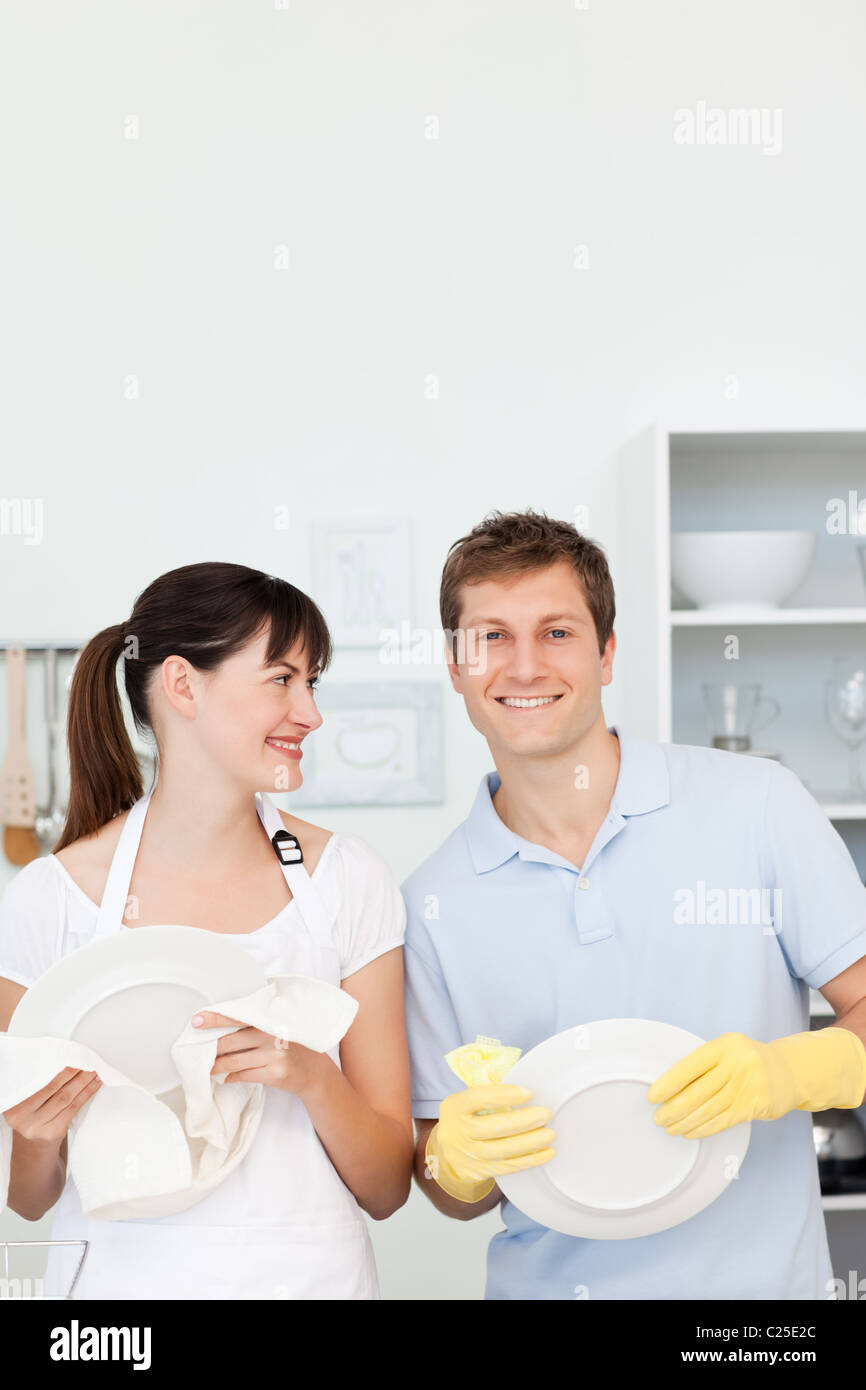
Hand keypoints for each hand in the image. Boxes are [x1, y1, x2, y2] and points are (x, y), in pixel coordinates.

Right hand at [3, 1067, 102, 1146]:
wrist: (33, 1145)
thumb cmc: (32, 1114)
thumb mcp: (27, 1100)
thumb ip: (37, 1085)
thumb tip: (62, 1059)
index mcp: (13, 1103)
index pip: (37, 1082)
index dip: (55, 1068)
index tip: (70, 1054)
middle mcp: (22, 1116)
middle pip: (52, 1087)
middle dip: (72, 1071)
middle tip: (85, 1058)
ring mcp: (38, 1126)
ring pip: (65, 1098)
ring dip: (82, 1081)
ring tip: (93, 1069)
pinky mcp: (53, 1132)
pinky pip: (73, 1109)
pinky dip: (86, 1093)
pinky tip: (94, 1083)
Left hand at [192, 1011, 327, 1098]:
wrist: (313, 1071)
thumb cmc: (290, 1046)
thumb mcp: (278, 1029)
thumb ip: (256, 1025)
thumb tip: (221, 1028)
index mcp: (270, 1020)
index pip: (238, 1016)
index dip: (216, 1018)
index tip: (196, 1020)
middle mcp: (272, 1034)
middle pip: (230, 1041)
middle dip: (212, 1049)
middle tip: (199, 1051)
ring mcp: (275, 1055)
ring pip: (234, 1061)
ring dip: (217, 1066)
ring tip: (209, 1068)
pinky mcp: (275, 1074)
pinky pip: (243, 1075)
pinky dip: (231, 1077)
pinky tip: (228, 1077)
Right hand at [426, 1083, 554, 1202]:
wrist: (446, 1154)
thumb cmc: (464, 1118)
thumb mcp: (465, 1101)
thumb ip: (487, 1094)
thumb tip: (522, 1086)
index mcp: (455, 1107)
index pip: (478, 1098)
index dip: (504, 1095)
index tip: (528, 1093)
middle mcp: (458, 1132)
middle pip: (493, 1127)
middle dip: (523, 1121)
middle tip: (546, 1114)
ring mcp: (468, 1155)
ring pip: (503, 1150)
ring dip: (531, 1142)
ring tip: (550, 1134)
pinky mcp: (480, 1172)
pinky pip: (509, 1167)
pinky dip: (531, 1159)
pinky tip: (548, 1152)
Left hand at [647, 1027, 865, 1138]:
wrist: (789, 1070)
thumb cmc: (747, 1061)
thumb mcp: (728, 1051)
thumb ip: (705, 1065)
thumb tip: (668, 1088)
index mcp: (725, 1045)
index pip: (690, 1066)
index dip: (669, 1083)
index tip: (652, 1096)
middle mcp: (738, 1063)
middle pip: (698, 1091)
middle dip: (674, 1108)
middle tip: (658, 1118)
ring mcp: (749, 1085)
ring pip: (710, 1108)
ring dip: (687, 1122)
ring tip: (669, 1128)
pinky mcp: (756, 1104)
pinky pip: (724, 1120)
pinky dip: (704, 1128)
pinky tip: (690, 1132)